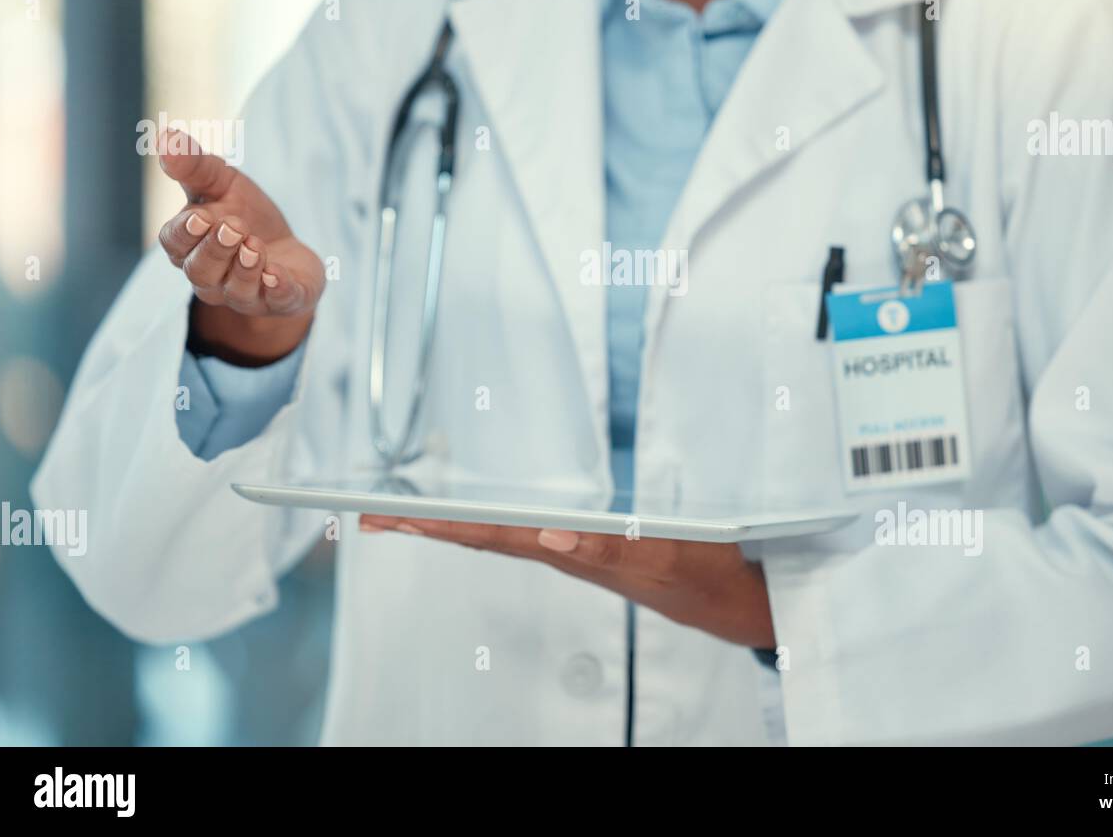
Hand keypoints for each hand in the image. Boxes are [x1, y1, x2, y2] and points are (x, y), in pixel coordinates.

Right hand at [156, 130, 324, 364]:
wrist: (287, 250)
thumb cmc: (244, 215)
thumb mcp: (222, 183)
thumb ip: (195, 166)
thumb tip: (166, 137)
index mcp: (190, 247)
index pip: (175, 244)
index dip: (185, 233)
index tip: (200, 216)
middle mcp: (211, 277)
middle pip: (201, 270)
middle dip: (216, 249)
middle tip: (234, 226)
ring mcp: (245, 294)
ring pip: (235, 290)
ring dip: (245, 268)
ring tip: (255, 245)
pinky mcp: (281, 300)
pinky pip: (276, 301)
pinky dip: (276, 290)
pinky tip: (276, 276)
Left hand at [357, 515, 776, 649]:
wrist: (737, 598)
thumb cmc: (706, 572)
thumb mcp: (666, 554)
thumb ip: (610, 547)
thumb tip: (550, 534)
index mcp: (574, 549)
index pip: (490, 534)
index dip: (437, 525)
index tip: (388, 517)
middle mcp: (566, 550)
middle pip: (482, 536)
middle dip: (427, 525)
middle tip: (374, 515)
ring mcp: (578, 551)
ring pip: (502, 535)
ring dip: (455, 524)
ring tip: (415, 514)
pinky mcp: (594, 548)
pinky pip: (531, 533)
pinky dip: (497, 523)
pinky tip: (488, 519)